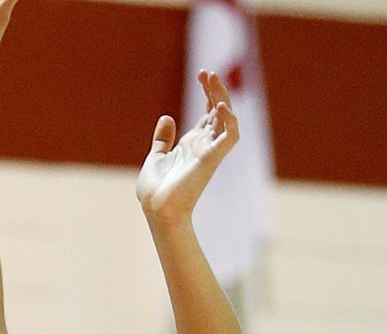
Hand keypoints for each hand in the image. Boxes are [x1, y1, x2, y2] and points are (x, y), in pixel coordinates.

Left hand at [136, 70, 240, 226]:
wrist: (156, 209)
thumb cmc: (155, 190)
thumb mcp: (156, 157)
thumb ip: (162, 139)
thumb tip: (167, 117)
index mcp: (192, 143)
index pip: (208, 112)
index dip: (208, 92)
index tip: (202, 74)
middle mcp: (204, 145)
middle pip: (218, 110)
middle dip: (215, 89)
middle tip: (206, 72)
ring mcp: (210, 151)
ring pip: (226, 118)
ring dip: (222, 97)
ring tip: (212, 78)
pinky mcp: (212, 158)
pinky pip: (230, 136)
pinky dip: (230, 120)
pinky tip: (219, 105)